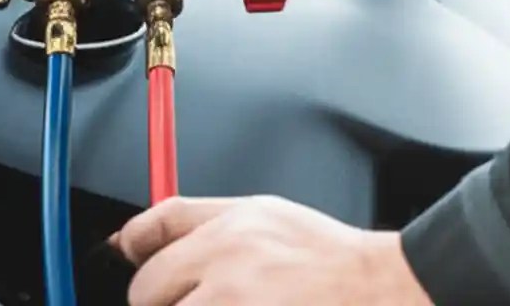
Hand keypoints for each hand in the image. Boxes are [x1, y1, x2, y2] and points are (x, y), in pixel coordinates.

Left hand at [111, 195, 433, 305]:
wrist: (379, 290)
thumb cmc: (327, 256)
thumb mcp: (264, 213)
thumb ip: (196, 221)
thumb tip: (130, 240)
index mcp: (227, 230)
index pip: (145, 235)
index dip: (138, 256)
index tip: (144, 272)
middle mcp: (226, 270)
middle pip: (146, 292)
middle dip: (165, 301)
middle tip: (204, 301)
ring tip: (229, 304)